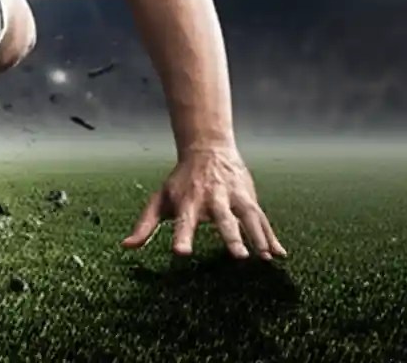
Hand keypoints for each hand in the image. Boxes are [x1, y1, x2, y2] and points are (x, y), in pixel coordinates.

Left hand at [122, 144, 286, 259]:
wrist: (207, 149)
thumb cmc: (180, 182)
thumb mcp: (159, 200)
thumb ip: (144, 225)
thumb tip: (126, 247)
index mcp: (187, 202)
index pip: (183, 222)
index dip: (182, 237)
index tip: (181, 253)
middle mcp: (212, 200)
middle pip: (223, 219)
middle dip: (231, 237)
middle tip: (238, 257)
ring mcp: (233, 198)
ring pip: (248, 217)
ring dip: (258, 237)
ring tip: (265, 257)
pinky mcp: (249, 199)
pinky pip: (262, 219)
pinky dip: (271, 236)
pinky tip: (280, 254)